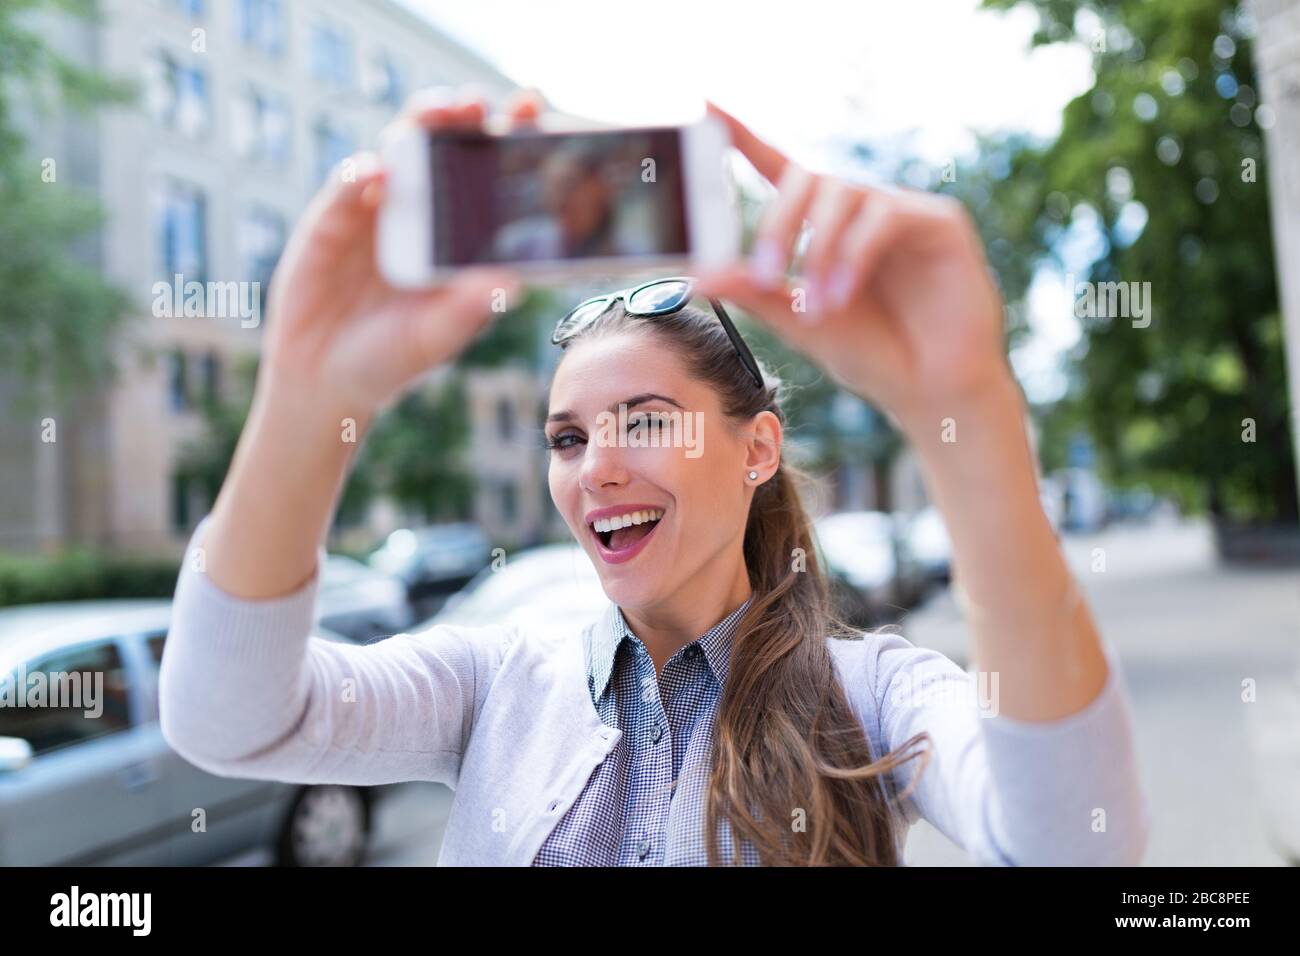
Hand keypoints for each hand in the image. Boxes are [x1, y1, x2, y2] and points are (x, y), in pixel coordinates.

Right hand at [258, 87, 543, 418]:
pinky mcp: (335, 215)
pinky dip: (365, 173)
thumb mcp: (433, 339)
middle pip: (448, 145)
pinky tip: (380, 173)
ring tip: (444, 112)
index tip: (535, 117)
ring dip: (422, 124)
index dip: (511, 143)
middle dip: (468, 116)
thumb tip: (510, 285)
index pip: (491, 176)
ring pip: (402, 146)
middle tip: (485, 103)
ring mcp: (380, 207)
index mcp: (460, 237)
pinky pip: (350, 183)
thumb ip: (466, 312)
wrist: (322, 376)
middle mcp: (425, 211)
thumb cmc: (391, 359)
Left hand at [695, 102, 1012, 431]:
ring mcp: (902, 210)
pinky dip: (854, 255)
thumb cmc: (871, 355)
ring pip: (844, 193)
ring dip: (818, 250)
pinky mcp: (939, 222)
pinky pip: (886, 215)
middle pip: (807, 177)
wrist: (932, 390)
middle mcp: (860, 208)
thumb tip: (696, 275)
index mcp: (821, 226)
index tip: (705, 109)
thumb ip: (754, 294)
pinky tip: (845, 294)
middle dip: (777, 223)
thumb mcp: (799, 323)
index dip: (741, 135)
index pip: (776, 165)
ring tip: (817, 307)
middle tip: (765, 273)